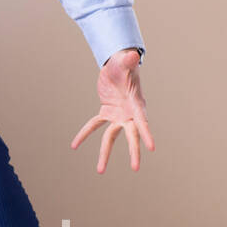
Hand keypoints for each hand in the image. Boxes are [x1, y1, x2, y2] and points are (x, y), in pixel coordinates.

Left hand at [69, 48, 154, 172]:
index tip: (152, 148)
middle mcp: (129, 113)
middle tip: (135, 168)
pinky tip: (74, 145)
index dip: (147, 134)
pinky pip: (94, 125)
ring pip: (111, 137)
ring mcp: (118, 115)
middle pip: (132, 135)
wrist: (117, 65)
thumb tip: (132, 55)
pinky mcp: (106, 112)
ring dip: (105, 154)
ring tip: (99, 171)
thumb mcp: (124, 62)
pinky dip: (84, 134)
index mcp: (136, 104)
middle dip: (134, 151)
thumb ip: (127, 61)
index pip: (142, 120)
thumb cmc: (123, 63)